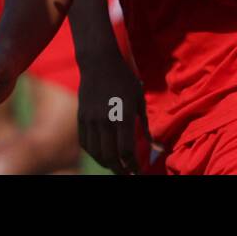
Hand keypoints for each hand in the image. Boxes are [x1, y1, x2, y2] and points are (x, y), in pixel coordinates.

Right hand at [78, 47, 148, 174]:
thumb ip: (145, 125)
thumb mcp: (139, 100)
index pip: (126, 151)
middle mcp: (105, 120)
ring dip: (107, 164)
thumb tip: (155, 146)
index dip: (133, 165)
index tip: (138, 170)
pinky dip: (93, 153)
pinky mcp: (81, 117)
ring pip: (96, 152)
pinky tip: (101, 154)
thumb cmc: (124, 79)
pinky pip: (85, 143)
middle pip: (110, 156)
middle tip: (128, 174)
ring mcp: (90, 119)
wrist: (99, 61)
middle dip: (120, 170)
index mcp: (122, 116)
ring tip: (116, 167)